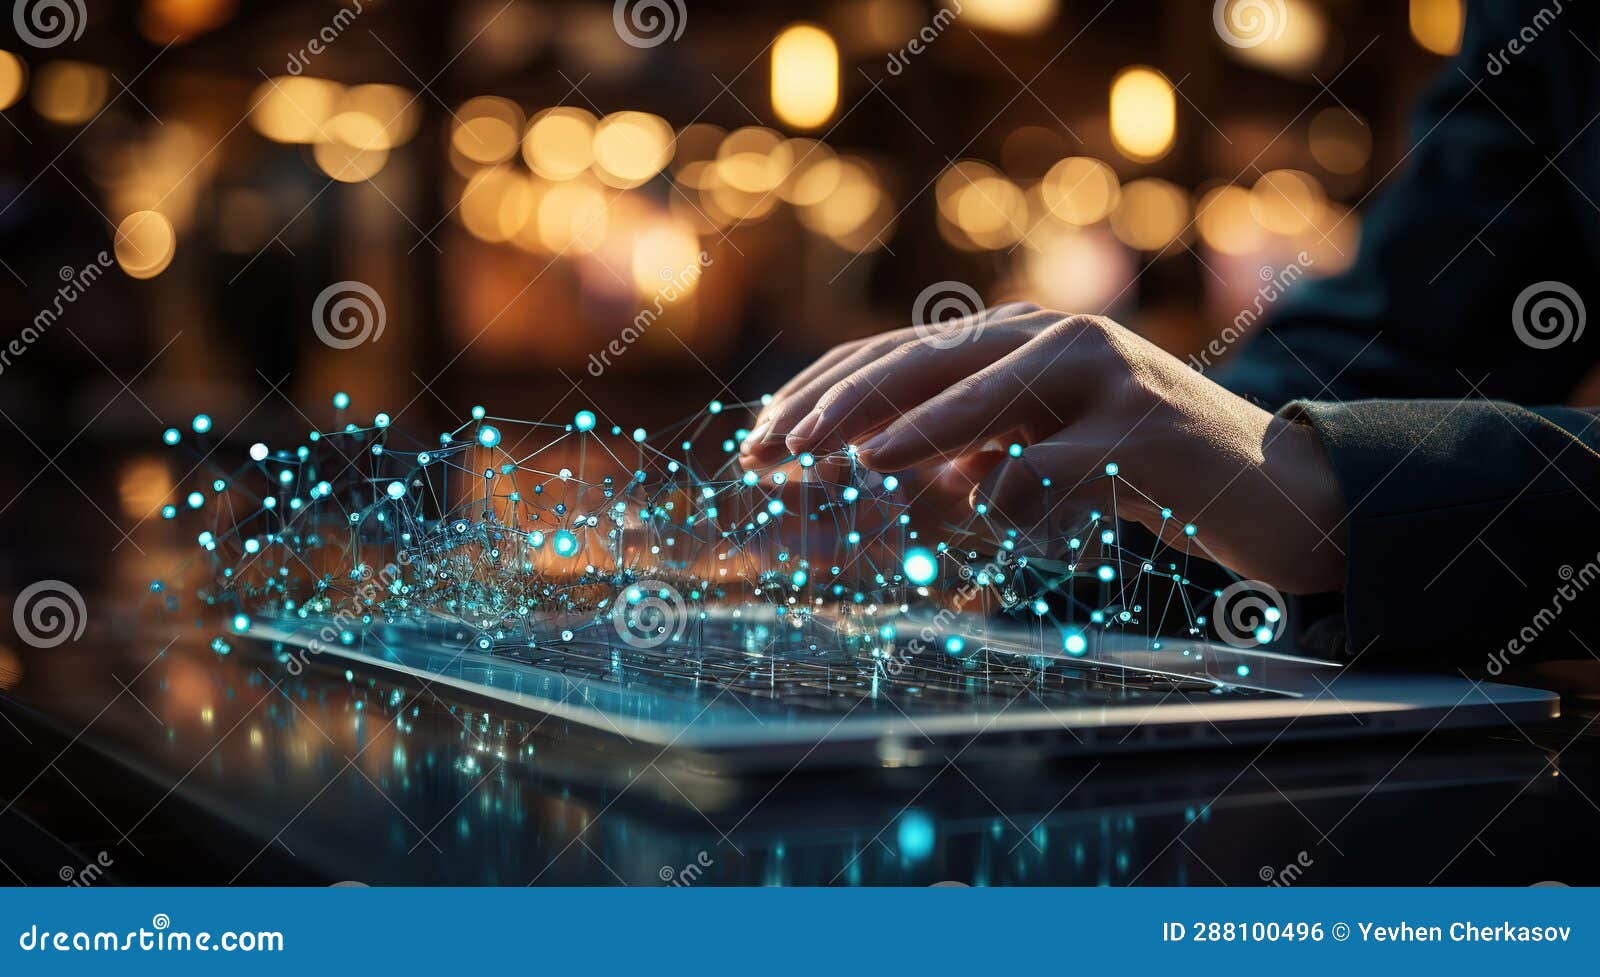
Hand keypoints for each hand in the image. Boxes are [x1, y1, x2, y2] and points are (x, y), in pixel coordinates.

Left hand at [740, 304, 1347, 593]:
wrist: (1265, 486)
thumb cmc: (1134, 467)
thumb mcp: (1039, 445)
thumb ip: (971, 439)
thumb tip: (885, 456)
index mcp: (1016, 338)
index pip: (893, 356)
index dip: (820, 394)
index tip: (760, 441)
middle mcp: (1053, 338)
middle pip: (922, 364)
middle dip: (839, 408)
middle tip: (776, 451)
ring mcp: (1103, 376)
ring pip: (984, 397)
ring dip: (913, 431)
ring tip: (854, 462)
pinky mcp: (1143, 429)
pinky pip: (1052, 468)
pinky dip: (1013, 499)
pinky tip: (1002, 516)